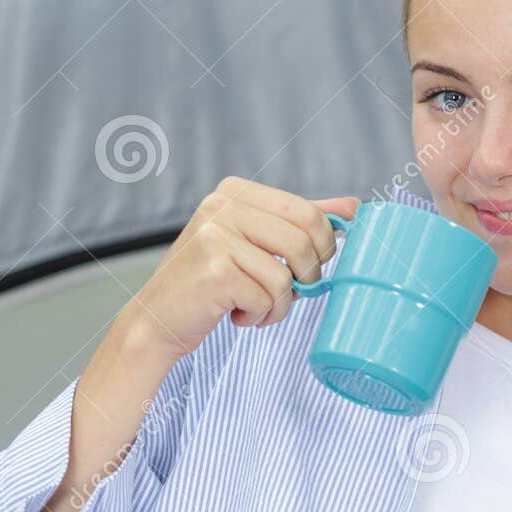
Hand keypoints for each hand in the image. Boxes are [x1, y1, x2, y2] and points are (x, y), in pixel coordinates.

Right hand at [126, 176, 359, 360]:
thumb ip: (299, 221)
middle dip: (308, 275)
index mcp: (235, 192)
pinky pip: (268, 299)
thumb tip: (354, 207)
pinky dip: (261, 316)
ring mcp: (215, 237)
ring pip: (287, 275)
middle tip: (289, 290)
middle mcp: (222, 206)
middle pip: (304, 240)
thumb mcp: (253, 242)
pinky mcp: (214, 271)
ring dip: (281, 304)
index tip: (309, 265)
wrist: (157, 320)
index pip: (308, 211)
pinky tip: (237, 314)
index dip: (323, 246)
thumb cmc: (210, 283)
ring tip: (257, 306)